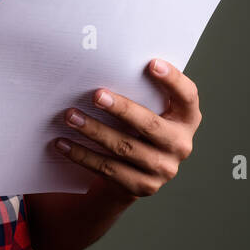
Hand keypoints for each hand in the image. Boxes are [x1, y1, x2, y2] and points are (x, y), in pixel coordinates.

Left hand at [55, 58, 201, 200]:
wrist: (133, 172)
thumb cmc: (136, 128)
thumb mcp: (146, 109)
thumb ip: (139, 91)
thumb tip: (102, 64)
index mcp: (186, 119)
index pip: (187, 96)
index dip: (173, 80)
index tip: (152, 63)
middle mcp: (180, 144)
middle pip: (151, 125)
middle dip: (122, 109)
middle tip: (96, 95)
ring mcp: (163, 168)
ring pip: (125, 148)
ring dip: (94, 131)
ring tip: (70, 116)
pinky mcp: (142, 186)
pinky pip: (108, 169)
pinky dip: (82, 154)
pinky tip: (63, 143)